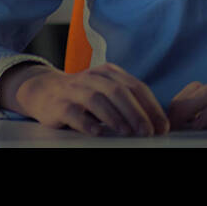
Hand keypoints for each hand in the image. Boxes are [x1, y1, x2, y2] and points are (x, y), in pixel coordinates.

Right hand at [15, 62, 170, 136]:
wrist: (44, 90)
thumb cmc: (83, 95)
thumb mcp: (106, 90)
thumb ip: (127, 101)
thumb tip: (156, 122)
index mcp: (109, 73)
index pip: (135, 86)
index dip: (151, 106)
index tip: (162, 125)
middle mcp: (93, 78)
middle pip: (118, 92)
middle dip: (136, 113)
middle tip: (148, 132)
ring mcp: (75, 90)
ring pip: (97, 100)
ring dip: (115, 117)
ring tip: (127, 132)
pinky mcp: (59, 104)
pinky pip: (74, 113)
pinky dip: (87, 123)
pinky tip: (97, 133)